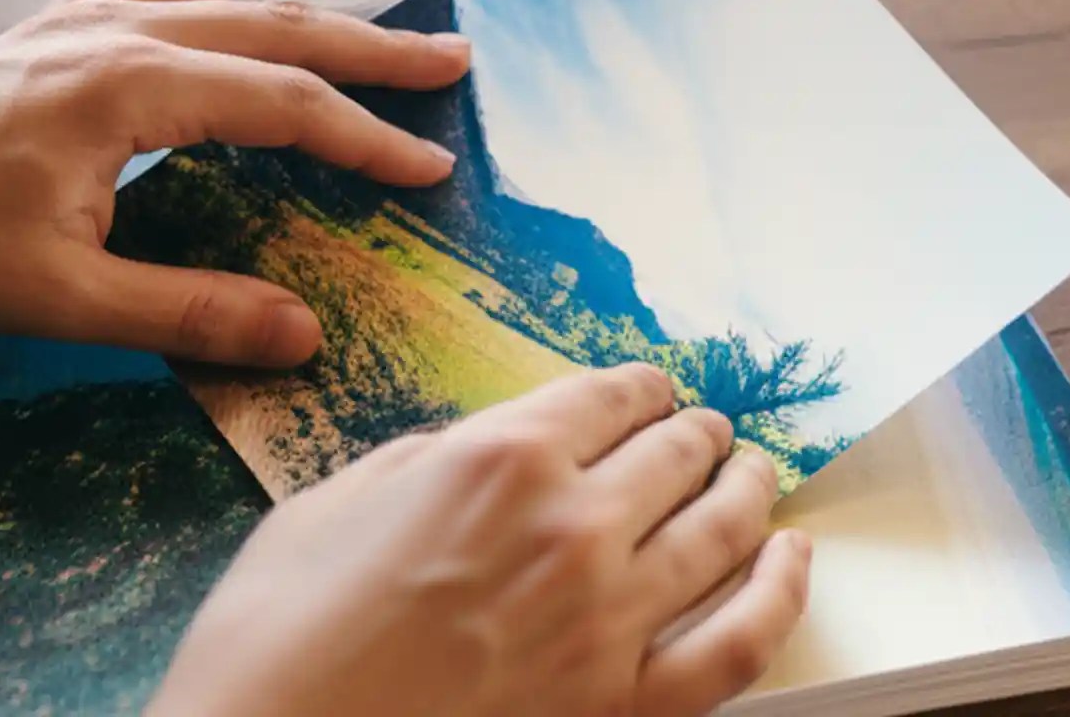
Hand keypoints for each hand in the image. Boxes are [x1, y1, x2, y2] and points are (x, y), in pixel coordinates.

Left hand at [0, 0, 469, 366]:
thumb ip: (187, 312)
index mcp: (126, 86)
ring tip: (388, 44)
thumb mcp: (58, 296)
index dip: (367, 137)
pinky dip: (253, 24)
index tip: (431, 168)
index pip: (284, 104)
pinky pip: (187, 8)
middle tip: (451, 61)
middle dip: (374, 46)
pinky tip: (268, 42)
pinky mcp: (65, 31)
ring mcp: (86, 18)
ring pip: (235, 4)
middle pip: (277, 24)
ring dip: (321, 25)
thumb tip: (303, 335)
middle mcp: (115, 30)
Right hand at [148, 364, 811, 716]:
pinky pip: (742, 641)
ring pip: (722, 529)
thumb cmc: (275, 644)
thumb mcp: (330, 508)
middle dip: (696, 431)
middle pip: (674, 452)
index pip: (606, 395)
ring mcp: (610, 619)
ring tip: (755, 473)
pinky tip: (793, 559)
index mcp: (497, 460)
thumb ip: (423, 463)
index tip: (648, 390)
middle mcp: (572, 524)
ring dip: (748, 489)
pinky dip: (782, 592)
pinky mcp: (627, 705)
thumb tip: (472, 453)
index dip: (637, 386)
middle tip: (706, 430)